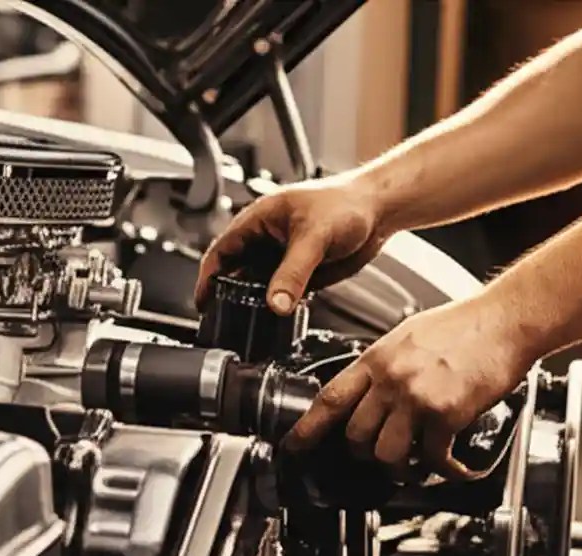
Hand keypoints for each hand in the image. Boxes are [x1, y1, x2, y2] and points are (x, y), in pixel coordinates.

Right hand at [194, 174, 386, 314]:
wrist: (379, 210)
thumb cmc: (347, 204)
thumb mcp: (314, 238)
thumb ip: (293, 273)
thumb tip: (275, 303)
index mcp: (259, 220)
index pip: (222, 251)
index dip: (208, 277)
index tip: (202, 302)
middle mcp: (267, 239)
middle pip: (236, 271)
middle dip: (228, 295)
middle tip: (223, 321)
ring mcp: (284, 256)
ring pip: (259, 284)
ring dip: (254, 303)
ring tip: (248, 325)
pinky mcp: (302, 271)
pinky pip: (282, 292)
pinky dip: (277, 306)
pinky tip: (276, 319)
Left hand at [283, 298, 530, 479]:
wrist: (506, 320)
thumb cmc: (465, 325)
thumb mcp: (408, 336)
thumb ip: (385, 365)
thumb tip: (371, 390)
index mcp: (376, 358)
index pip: (330, 398)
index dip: (307, 428)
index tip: (293, 447)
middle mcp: (391, 378)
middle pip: (355, 436)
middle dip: (365, 455)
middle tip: (381, 458)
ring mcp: (417, 397)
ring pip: (387, 455)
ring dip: (399, 470)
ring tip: (414, 468)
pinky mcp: (446, 413)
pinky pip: (433, 458)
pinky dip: (445, 470)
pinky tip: (455, 468)